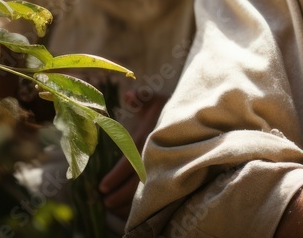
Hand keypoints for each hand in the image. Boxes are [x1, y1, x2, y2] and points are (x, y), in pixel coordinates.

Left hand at [99, 90, 166, 219]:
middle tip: (106, 202)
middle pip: (134, 183)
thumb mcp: (158, 100)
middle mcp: (155, 155)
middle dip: (119, 196)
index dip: (114, 177)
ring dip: (129, 203)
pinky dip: (145, 203)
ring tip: (116, 207)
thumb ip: (142, 97)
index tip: (102, 188)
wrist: (199, 120)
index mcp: (146, 140)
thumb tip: (129, 94)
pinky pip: (158, 193)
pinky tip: (135, 209)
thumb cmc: (173, 110)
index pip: (127, 163)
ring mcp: (166, 166)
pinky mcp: (173, 173)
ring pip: (145, 191)